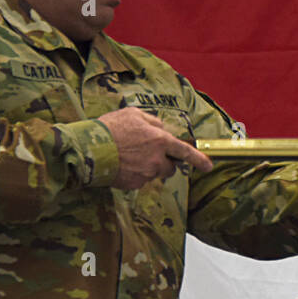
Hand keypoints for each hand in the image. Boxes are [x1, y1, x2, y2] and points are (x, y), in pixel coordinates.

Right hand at [99, 107, 213, 188]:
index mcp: (160, 140)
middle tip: (146, 154)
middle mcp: (157, 159)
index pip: (185, 151)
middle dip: (163, 162)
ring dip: (147, 167)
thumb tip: (162, 129)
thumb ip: (153, 121)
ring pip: (154, 173)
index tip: (208, 166)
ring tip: (128, 156)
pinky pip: (140, 180)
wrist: (88, 148)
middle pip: (170, 167)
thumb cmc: (110, 128)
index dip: (199, 159)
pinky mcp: (135, 184)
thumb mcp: (133, 114)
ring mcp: (146, 174)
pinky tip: (121, 164)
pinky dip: (134, 174)